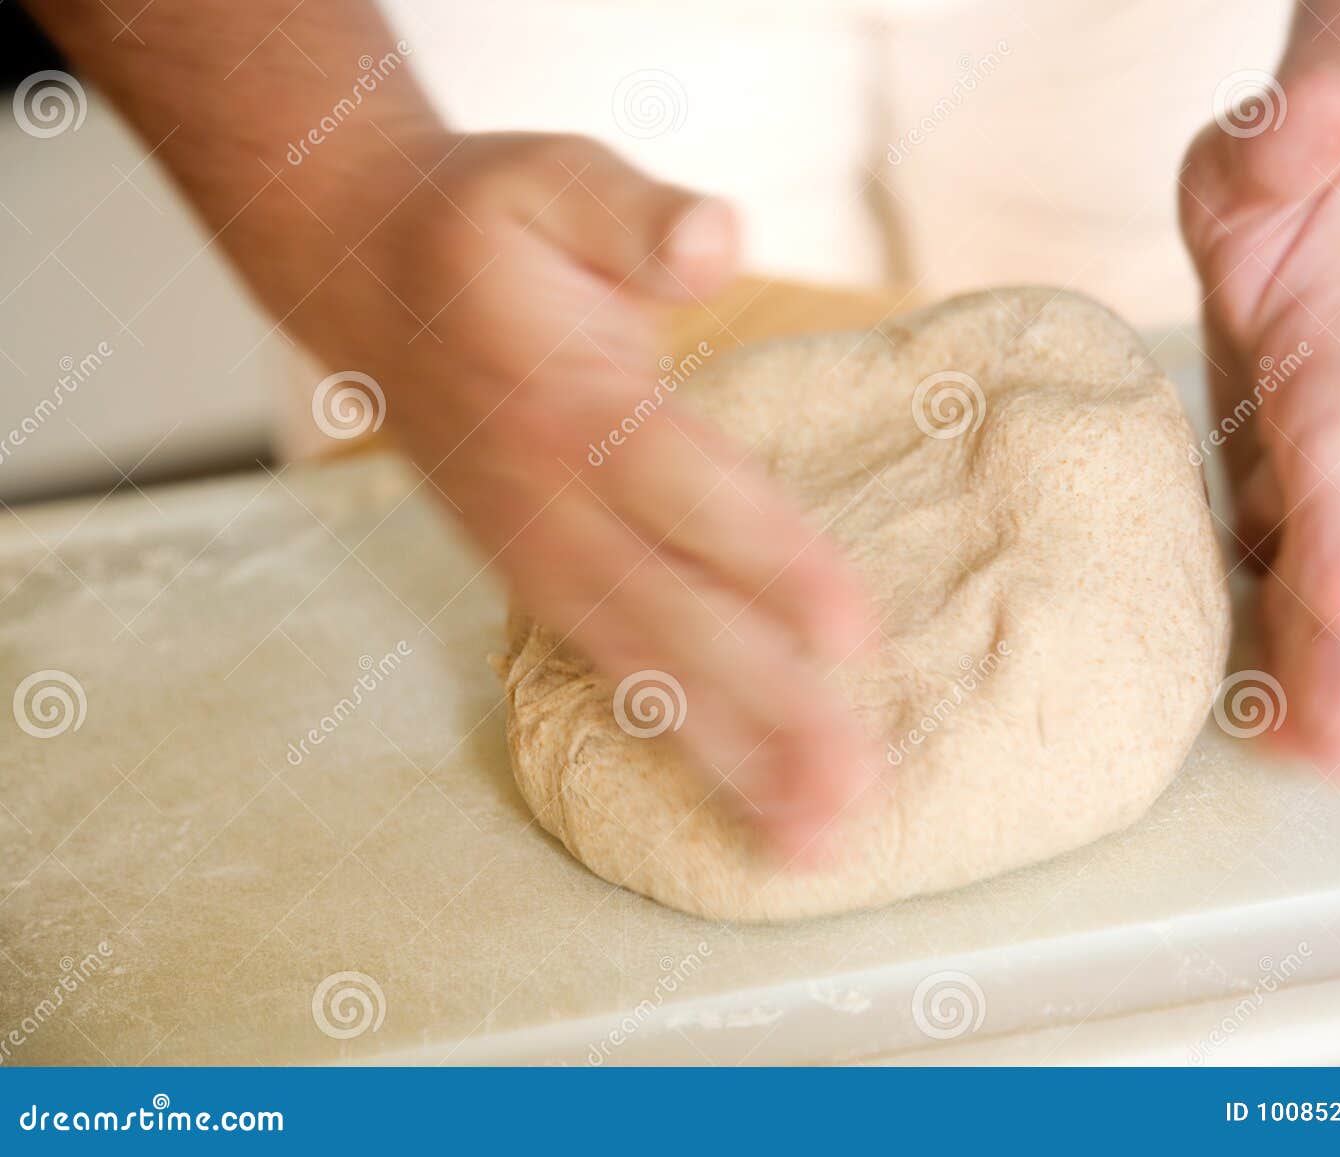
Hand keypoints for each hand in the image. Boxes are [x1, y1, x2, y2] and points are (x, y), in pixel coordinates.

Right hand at [271, 131, 874, 854]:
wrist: (368, 277)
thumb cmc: (486, 231)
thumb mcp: (554, 180)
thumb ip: (637, 217)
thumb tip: (716, 237)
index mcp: (568, 403)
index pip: (682, 490)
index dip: (765, 559)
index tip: (851, 632)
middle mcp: (552, 502)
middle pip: (669, 616)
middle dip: (764, 710)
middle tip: (852, 794)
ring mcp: (541, 555)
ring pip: (642, 671)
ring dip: (730, 758)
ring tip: (813, 838)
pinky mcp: (544, 584)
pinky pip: (619, 677)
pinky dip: (686, 747)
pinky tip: (750, 803)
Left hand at [1179, 68, 1339, 776]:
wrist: (1338, 223)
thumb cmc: (1291, 193)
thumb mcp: (1265, 152)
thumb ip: (1282, 145)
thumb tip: (1317, 107)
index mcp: (1337, 358)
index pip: (1339, 447)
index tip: (1338, 599)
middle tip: (1336, 743)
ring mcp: (1327, 478)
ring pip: (1324, 586)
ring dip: (1320, 676)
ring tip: (1316, 764)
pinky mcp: (1293, 502)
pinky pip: (1286, 586)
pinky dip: (1280, 653)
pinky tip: (1260, 726)